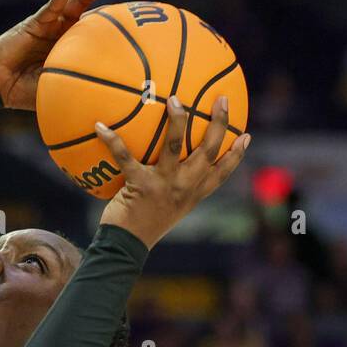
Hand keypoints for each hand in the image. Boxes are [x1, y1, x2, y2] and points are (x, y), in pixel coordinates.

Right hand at [0, 0, 125, 109]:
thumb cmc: (24, 92)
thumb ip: (76, 83)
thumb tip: (105, 95)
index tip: (138, 21)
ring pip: (79, 0)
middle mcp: (64, 31)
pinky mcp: (37, 20)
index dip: (114, 25)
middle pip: (92, 7)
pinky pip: (53, 3)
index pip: (97, 32)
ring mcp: (52, 23)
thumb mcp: (57, 88)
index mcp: (71, 48)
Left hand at [97, 98, 249, 249]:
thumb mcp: (167, 209)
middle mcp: (183, 188)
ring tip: (174, 99)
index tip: (246, 135)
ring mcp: (163, 185)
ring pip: (174, 145)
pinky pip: (125, 156)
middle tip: (221, 99)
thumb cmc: (143, 226)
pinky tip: (100, 126)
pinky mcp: (139, 185)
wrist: (125, 248)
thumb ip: (173, 189)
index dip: (236, 155)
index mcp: (192, 194)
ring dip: (177, 120)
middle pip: (207, 151)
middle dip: (218, 123)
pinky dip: (112, 140)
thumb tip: (168, 167)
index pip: (221, 173)